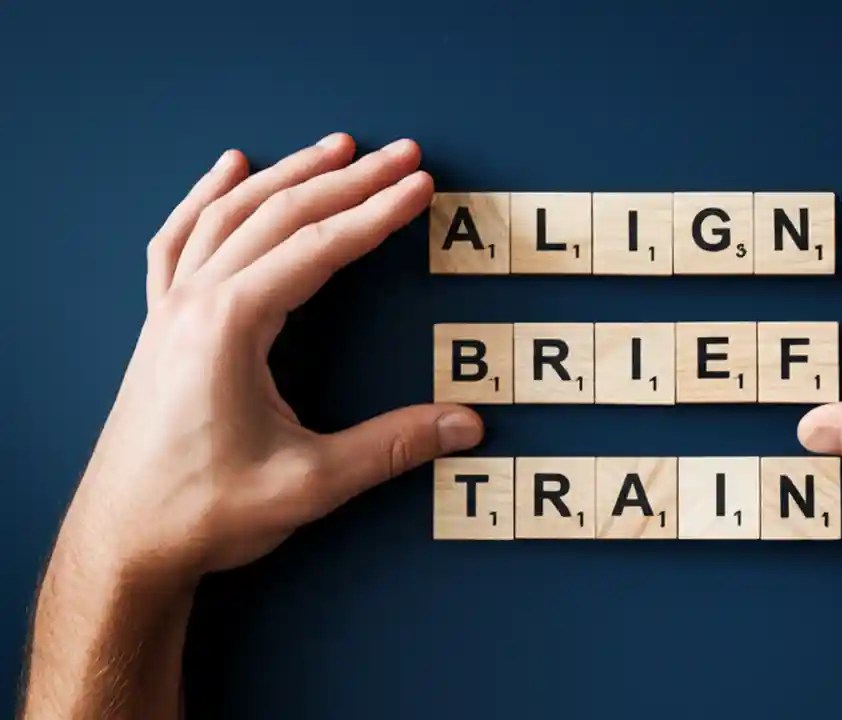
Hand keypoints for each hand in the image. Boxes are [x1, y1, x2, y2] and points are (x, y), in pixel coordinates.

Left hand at [62, 134, 483, 586]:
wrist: (122, 542)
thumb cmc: (203, 512)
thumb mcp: (310, 483)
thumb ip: (393, 446)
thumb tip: (466, 423)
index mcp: (229, 326)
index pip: (318, 248)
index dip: (378, 214)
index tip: (420, 186)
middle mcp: (195, 303)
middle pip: (280, 215)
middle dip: (348, 179)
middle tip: (402, 154)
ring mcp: (171, 309)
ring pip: (232, 214)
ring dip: (288, 174)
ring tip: (336, 145)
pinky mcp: (162, 325)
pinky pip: (180, 239)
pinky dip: (206, 197)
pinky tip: (227, 168)